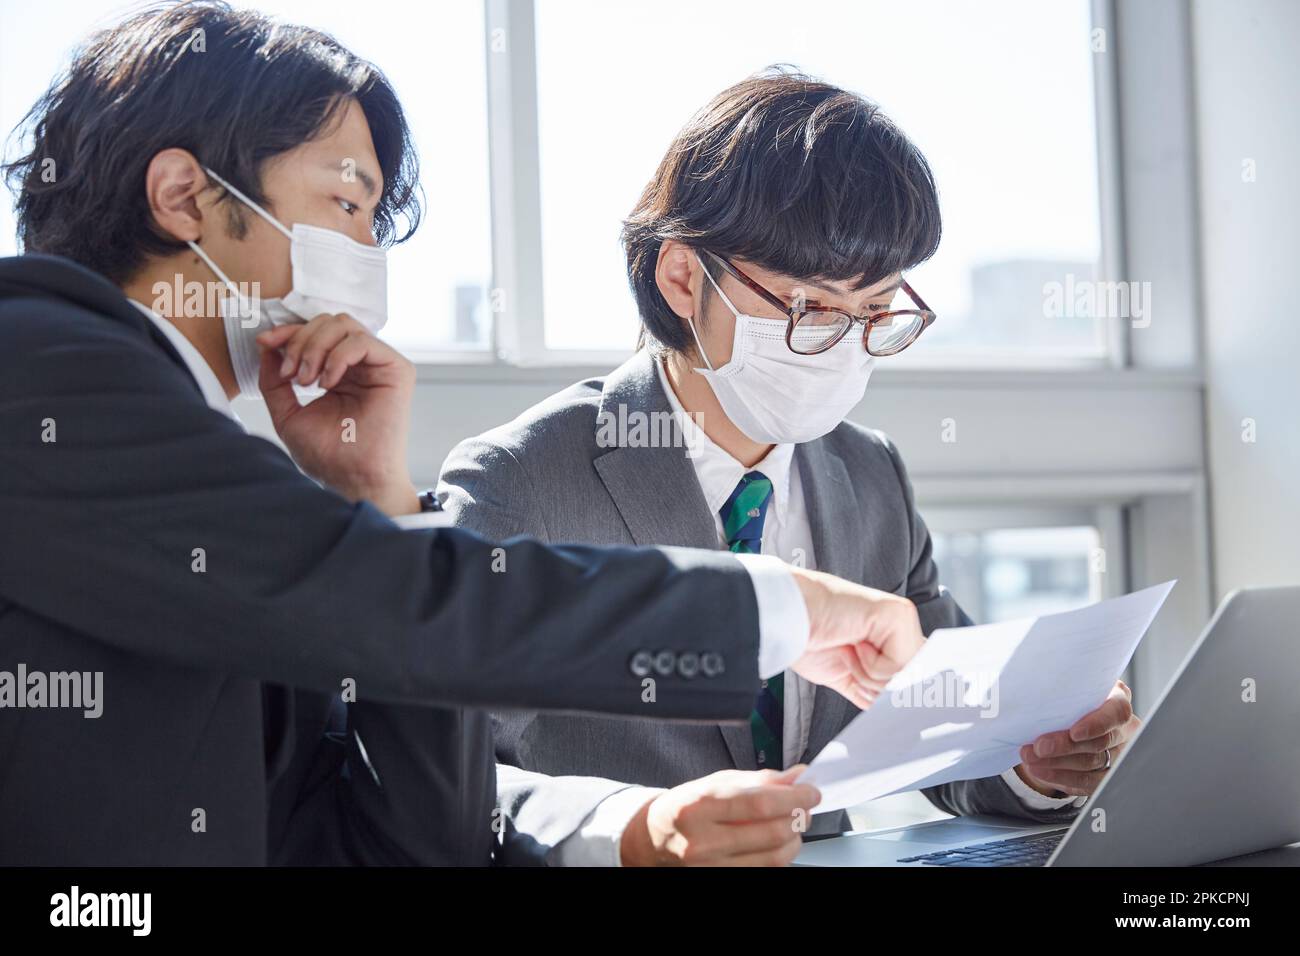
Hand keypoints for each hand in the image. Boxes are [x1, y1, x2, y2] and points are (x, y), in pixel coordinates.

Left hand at [256, 314, 418, 516]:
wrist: (354, 479)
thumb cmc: (327, 455)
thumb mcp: (286, 413)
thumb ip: (274, 380)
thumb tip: (266, 345)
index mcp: (339, 372)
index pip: (314, 333)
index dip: (287, 332)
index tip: (265, 344)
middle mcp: (361, 365)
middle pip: (327, 322)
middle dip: (299, 341)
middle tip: (291, 375)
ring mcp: (379, 365)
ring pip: (343, 324)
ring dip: (315, 347)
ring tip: (307, 381)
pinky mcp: (397, 370)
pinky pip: (362, 341)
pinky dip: (337, 357)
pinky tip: (328, 383)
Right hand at [620, 766, 819, 865]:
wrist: (653, 842)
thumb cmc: (685, 808)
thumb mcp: (714, 783)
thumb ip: (758, 780)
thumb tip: (796, 776)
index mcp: (699, 806)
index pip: (758, 803)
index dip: (793, 797)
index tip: (810, 790)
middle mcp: (702, 841)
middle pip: (771, 833)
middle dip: (799, 817)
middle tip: (806, 806)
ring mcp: (711, 867)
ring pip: (773, 858)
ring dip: (794, 839)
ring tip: (793, 824)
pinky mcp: (719, 879)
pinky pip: (764, 870)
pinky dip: (779, 856)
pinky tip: (777, 842)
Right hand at [788, 568, 924, 708]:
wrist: (788, 619)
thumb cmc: (809, 640)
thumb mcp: (849, 675)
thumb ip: (875, 689)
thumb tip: (895, 710)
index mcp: (892, 638)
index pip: (914, 676)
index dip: (894, 694)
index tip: (876, 696)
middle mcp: (902, 626)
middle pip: (913, 681)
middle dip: (878, 687)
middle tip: (850, 661)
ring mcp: (903, 618)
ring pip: (906, 675)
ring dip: (870, 675)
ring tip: (849, 650)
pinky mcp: (899, 614)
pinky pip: (898, 664)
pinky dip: (870, 665)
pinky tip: (854, 643)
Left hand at [1016, 680, 1140, 797]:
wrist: (1063, 717)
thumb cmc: (1066, 698)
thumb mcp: (1064, 688)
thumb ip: (1058, 690)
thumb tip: (1029, 695)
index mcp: (1117, 699)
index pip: (1118, 712)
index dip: (1097, 724)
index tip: (1074, 733)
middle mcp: (1123, 728)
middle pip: (1100, 742)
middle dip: (1066, 747)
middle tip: (1039, 747)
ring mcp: (1118, 753)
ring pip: (1092, 764)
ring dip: (1058, 764)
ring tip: (1031, 759)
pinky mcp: (1106, 774)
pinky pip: (1087, 782)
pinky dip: (1060, 777)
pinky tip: (1040, 771)